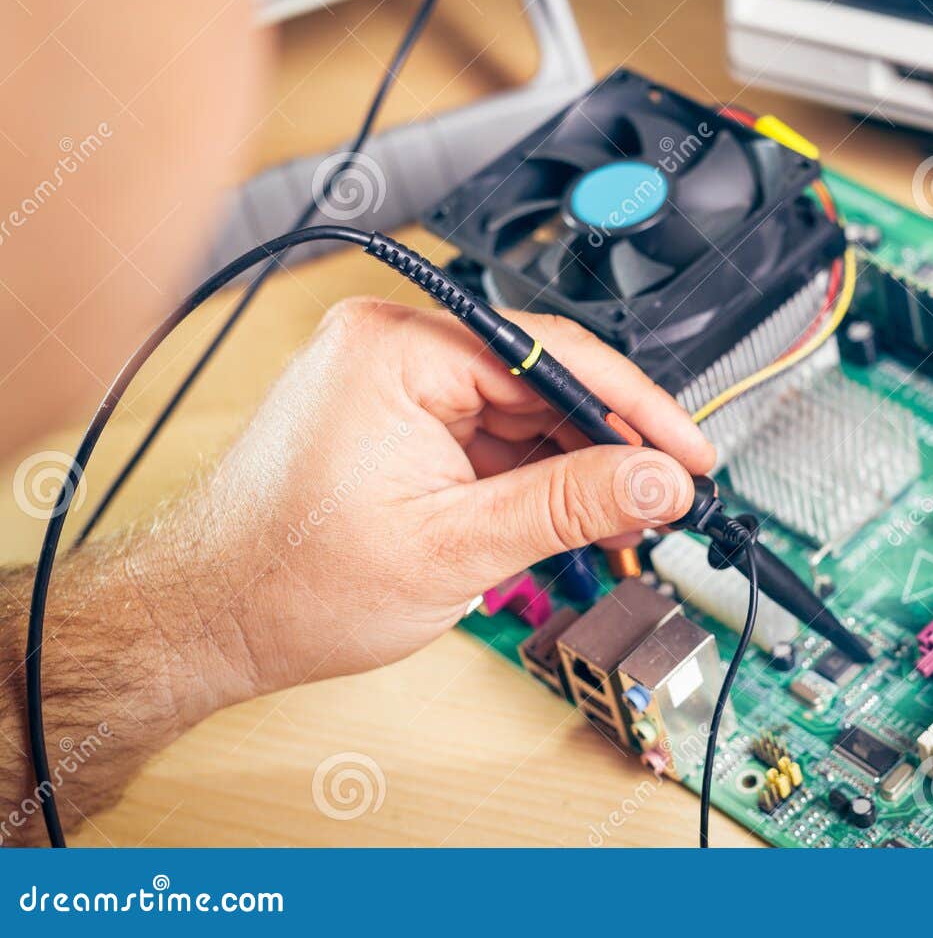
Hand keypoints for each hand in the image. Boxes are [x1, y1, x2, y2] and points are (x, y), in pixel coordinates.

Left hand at [166, 296, 715, 705]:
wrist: (208, 622)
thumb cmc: (289, 582)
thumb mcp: (457, 546)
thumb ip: (571, 504)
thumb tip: (659, 479)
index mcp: (397, 348)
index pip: (553, 354)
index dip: (636, 408)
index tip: (689, 451)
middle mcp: (393, 345)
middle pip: (544, 379)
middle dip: (608, 444)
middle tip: (667, 497)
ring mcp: (394, 378)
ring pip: (524, 410)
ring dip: (574, 467)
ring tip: (623, 521)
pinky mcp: (398, 414)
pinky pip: (491, 431)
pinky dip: (533, 476)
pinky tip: (570, 515)